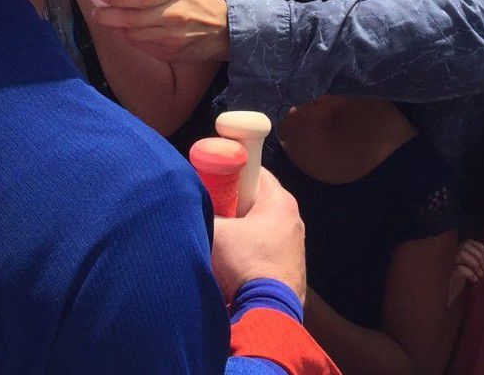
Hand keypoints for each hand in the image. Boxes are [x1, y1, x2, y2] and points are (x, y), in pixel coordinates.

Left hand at [91, 0, 230, 62]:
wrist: (222, 28)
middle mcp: (174, 14)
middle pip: (134, 19)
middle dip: (109, 17)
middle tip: (96, 12)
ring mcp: (173, 36)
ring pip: (135, 35)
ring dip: (118, 29)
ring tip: (108, 20)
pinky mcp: (172, 52)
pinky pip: (143, 47)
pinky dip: (131, 40)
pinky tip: (127, 32)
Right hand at [211, 169, 305, 301]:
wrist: (268, 312)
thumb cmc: (244, 264)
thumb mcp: (214, 231)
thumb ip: (201, 212)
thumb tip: (190, 206)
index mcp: (280, 201)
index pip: (252, 171)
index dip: (229, 174)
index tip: (212, 183)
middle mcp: (292, 220)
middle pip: (253, 200)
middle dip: (231, 206)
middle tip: (211, 214)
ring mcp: (294, 246)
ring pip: (257, 228)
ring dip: (238, 234)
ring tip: (220, 246)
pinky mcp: (290, 268)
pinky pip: (263, 250)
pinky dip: (247, 254)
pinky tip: (232, 267)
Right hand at [448, 239, 483, 304]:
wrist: (452, 299)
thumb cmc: (462, 285)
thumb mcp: (471, 270)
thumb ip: (475, 261)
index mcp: (456, 253)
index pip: (467, 241)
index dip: (479, 247)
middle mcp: (451, 255)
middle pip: (465, 245)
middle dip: (478, 255)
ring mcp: (448, 263)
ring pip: (462, 253)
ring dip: (474, 263)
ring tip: (479, 274)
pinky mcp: (447, 273)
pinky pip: (459, 268)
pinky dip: (470, 273)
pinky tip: (474, 280)